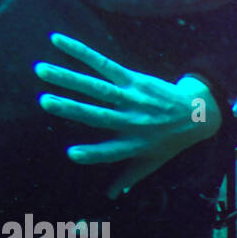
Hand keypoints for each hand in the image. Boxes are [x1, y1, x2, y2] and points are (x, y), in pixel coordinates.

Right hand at [36, 33, 223, 198]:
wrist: (195, 114)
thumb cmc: (168, 141)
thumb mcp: (152, 162)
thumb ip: (129, 176)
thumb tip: (109, 196)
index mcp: (134, 145)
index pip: (111, 152)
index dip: (94, 154)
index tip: (72, 154)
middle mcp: (132, 121)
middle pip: (99, 116)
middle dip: (72, 109)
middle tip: (44, 102)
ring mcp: (132, 98)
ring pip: (97, 88)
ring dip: (68, 77)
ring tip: (41, 70)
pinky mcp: (133, 78)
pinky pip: (104, 63)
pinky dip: (81, 51)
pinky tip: (58, 41)